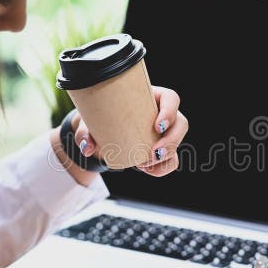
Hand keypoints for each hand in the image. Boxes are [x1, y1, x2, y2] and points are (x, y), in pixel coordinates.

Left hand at [72, 85, 188, 176]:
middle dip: (172, 141)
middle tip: (154, 152)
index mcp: (150, 96)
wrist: (101, 130)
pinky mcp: (161, 148)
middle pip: (181, 124)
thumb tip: (88, 147)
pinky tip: (147, 170)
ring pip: (177, 143)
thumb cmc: (100, 116)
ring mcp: (164, 132)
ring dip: (167, 157)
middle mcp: (162, 113)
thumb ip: (86, 132)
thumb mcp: (91, 120)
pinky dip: (162, 168)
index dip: (170, 112)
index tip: (158, 126)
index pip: (171, 98)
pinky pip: (171, 160)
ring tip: (144, 164)